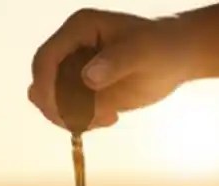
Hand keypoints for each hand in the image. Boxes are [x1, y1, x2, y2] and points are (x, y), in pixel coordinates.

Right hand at [29, 9, 195, 129]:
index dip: (46, 85)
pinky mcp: (80, 90)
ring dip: (73, 117)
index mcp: (78, 29)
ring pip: (50, 102)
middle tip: (92, 120)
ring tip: (109, 118)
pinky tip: (112, 117)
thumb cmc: (162, 47)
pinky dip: (83, 121)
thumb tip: (88, 78)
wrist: (176, 59)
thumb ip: (117, 62)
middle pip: (41, 84)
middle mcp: (69, 48)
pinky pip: (67, 112)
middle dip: (60, 107)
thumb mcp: (143, 52)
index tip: (62, 109)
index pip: (46, 58)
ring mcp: (72, 70)